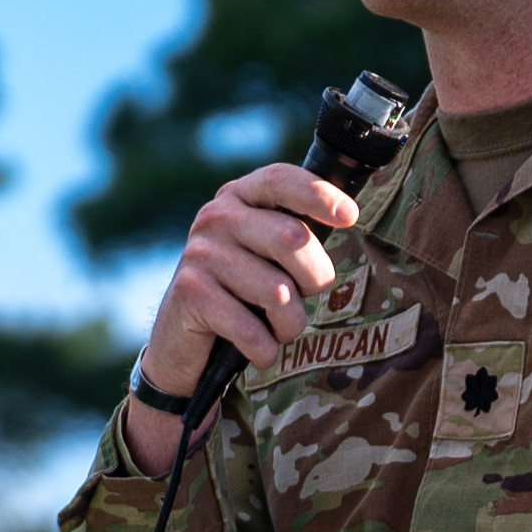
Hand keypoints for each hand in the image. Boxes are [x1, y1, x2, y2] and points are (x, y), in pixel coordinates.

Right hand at [125, 164, 356, 474]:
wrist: (181, 341)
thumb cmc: (241, 294)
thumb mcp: (268, 255)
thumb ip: (297, 234)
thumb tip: (348, 216)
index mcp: (240, 197)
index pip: (281, 180)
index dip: (318, 194)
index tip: (350, 216)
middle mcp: (217, 217)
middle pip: (292, 238)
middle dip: (315, 279)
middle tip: (305, 297)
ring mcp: (201, 252)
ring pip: (278, 291)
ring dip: (290, 324)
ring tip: (277, 329)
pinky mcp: (190, 292)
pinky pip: (252, 328)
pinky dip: (266, 349)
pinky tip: (259, 350)